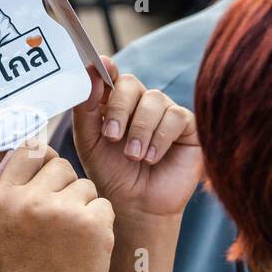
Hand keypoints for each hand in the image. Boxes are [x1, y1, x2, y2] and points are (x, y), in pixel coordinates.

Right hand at [0, 140, 114, 271]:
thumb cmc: (18, 265)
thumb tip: (15, 149)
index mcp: (5, 197)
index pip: (31, 149)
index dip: (42, 161)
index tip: (46, 180)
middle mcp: (32, 200)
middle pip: (61, 164)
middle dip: (64, 186)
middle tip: (57, 217)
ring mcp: (65, 212)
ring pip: (86, 185)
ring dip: (83, 205)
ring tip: (69, 235)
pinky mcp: (93, 226)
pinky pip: (104, 205)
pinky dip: (99, 223)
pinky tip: (84, 244)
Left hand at [72, 57, 201, 221]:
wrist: (136, 205)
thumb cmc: (112, 173)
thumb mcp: (89, 142)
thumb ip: (85, 110)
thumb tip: (91, 73)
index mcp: (114, 103)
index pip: (110, 76)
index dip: (105, 69)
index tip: (102, 67)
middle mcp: (140, 103)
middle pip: (130, 84)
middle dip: (118, 109)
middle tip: (112, 137)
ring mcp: (164, 112)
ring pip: (154, 99)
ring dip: (140, 130)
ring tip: (134, 157)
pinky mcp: (186, 126)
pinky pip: (175, 116)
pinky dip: (160, 138)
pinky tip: (152, 158)